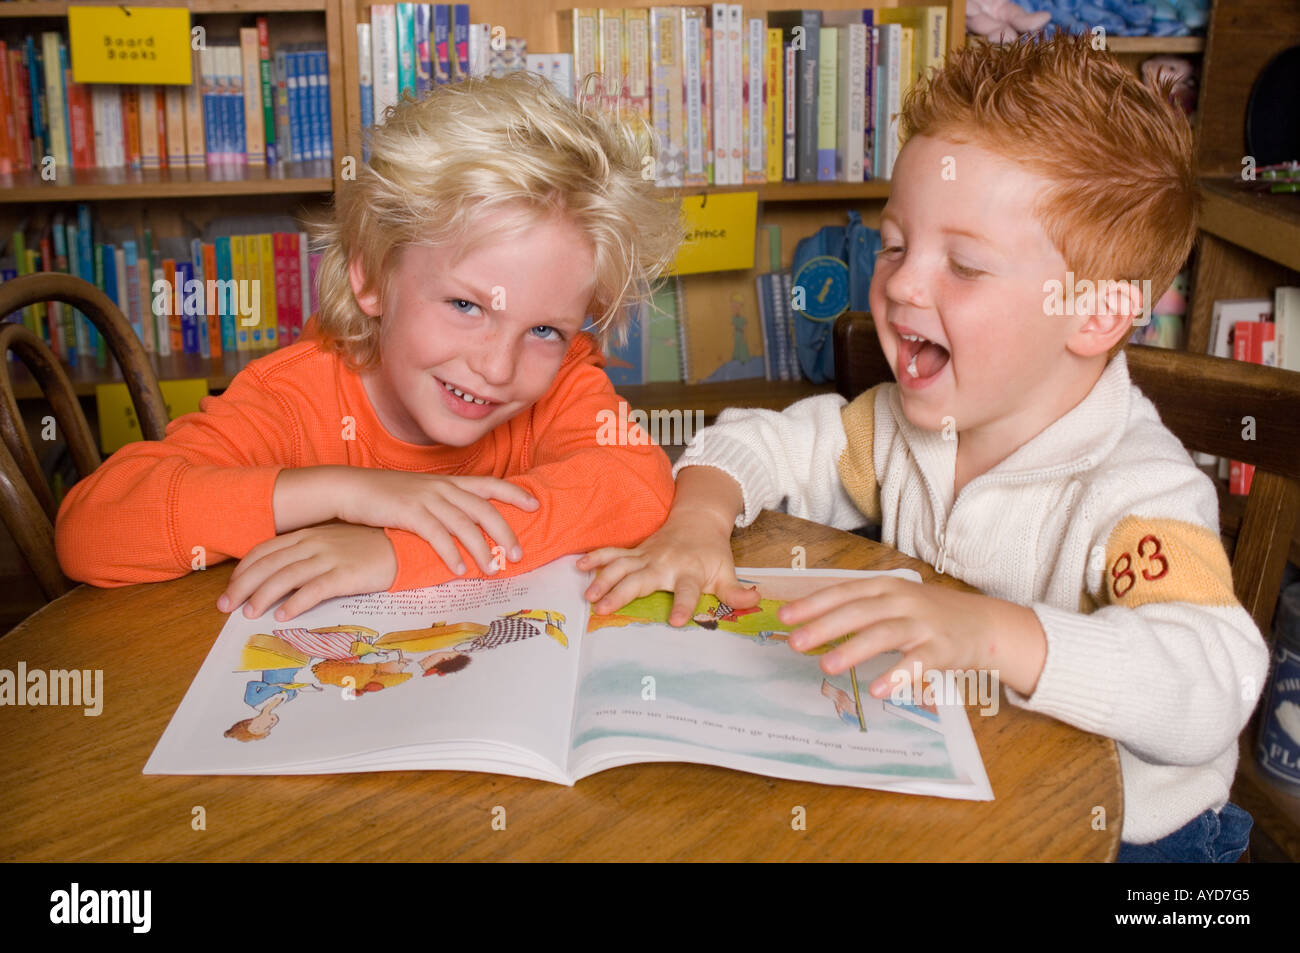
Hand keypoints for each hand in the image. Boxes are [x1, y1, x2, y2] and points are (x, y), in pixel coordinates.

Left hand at [217, 524, 398, 621]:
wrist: (406, 546)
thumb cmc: (370, 548)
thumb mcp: (334, 544)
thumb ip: (308, 555)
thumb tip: (281, 578)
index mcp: (309, 534)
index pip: (265, 550)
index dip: (243, 570)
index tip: (230, 589)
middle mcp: (315, 543)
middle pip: (269, 564)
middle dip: (242, 586)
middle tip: (226, 606)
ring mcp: (330, 557)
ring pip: (286, 576)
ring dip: (263, 596)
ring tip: (250, 614)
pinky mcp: (347, 573)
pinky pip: (315, 589)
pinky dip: (296, 602)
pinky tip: (284, 615)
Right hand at [333, 469, 537, 574]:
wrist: (350, 488)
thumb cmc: (386, 495)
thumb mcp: (420, 493)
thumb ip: (444, 504)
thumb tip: (464, 523)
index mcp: (448, 482)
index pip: (489, 484)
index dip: (514, 493)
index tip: (536, 505)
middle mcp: (442, 488)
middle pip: (484, 509)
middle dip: (505, 532)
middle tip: (519, 554)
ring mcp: (427, 499)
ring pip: (465, 525)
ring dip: (481, 550)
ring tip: (492, 570)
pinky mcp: (409, 513)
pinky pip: (437, 535)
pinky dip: (450, 554)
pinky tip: (458, 570)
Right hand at [578, 512, 759, 625]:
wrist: (698, 519)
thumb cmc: (712, 552)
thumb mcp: (727, 572)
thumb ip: (737, 592)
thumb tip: (756, 601)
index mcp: (689, 572)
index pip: (687, 591)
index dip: (683, 605)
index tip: (675, 622)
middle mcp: (665, 563)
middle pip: (642, 579)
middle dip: (622, 593)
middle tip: (604, 609)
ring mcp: (647, 555)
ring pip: (621, 565)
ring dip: (603, 579)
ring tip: (588, 596)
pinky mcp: (636, 551)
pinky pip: (613, 552)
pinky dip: (596, 557)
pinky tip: (579, 567)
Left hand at [778, 577, 1046, 697]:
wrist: (985, 623)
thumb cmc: (929, 614)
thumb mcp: (894, 601)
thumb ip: (860, 608)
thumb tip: (812, 622)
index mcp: (885, 587)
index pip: (843, 592)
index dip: (813, 604)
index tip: (784, 616)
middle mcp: (901, 601)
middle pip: (857, 612)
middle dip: (823, 626)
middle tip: (795, 642)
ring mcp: (922, 624)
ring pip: (883, 634)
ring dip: (853, 649)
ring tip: (826, 666)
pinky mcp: (941, 648)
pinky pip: (917, 663)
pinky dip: (896, 675)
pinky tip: (876, 689)